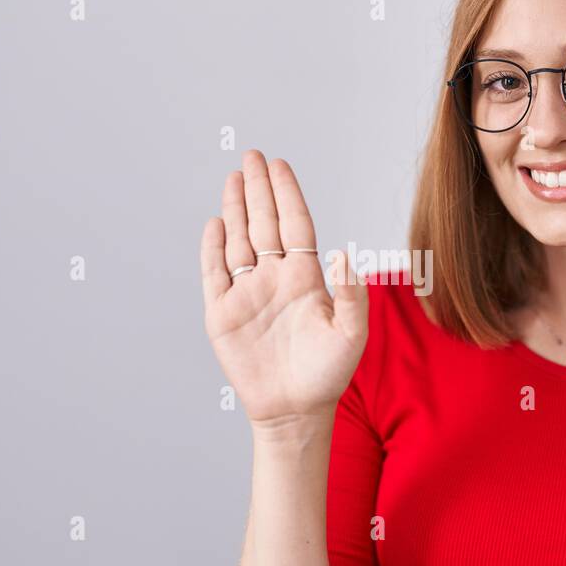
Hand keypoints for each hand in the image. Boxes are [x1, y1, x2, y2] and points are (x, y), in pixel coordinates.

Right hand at [200, 150, 367, 426]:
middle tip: (251, 155)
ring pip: (239, 240)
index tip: (279, 165)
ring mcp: (247, 292)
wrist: (294, 410)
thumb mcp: (351, 334)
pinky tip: (216, 224)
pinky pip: (215, 272)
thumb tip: (346, 256)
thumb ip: (352, 295)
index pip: (295, 224)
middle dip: (258, 188)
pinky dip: (213, 247)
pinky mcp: (223, 313)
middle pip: (264, 222)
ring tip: (234, 177)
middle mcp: (275, 278)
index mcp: (306, 277)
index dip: (286, 194)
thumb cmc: (328, 374)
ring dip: (236, 208)